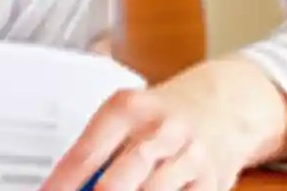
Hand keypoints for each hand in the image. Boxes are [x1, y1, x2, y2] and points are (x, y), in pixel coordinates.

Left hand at [40, 56, 286, 190]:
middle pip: (118, 181)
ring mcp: (188, 156)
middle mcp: (159, 130)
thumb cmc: (162, 114)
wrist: (225, 103)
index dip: (62, 184)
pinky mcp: (212, 180)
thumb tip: (64, 185)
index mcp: (128, 108)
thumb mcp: (127, 115)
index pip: (85, 154)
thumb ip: (97, 149)